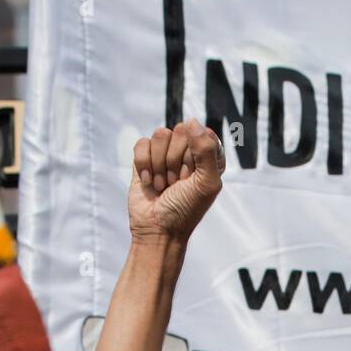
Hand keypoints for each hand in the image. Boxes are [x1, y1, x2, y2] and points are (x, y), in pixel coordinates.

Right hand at [129, 120, 223, 243]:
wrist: (158, 230)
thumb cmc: (186, 211)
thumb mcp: (207, 184)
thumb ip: (206, 150)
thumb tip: (192, 121)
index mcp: (208, 158)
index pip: (203, 133)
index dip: (195, 154)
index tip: (193, 176)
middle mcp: (187, 153)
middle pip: (180, 131)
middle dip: (176, 161)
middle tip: (177, 183)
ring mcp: (164, 154)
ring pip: (160, 134)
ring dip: (160, 165)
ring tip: (163, 185)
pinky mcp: (144, 159)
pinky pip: (142, 143)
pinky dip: (144, 164)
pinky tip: (148, 182)